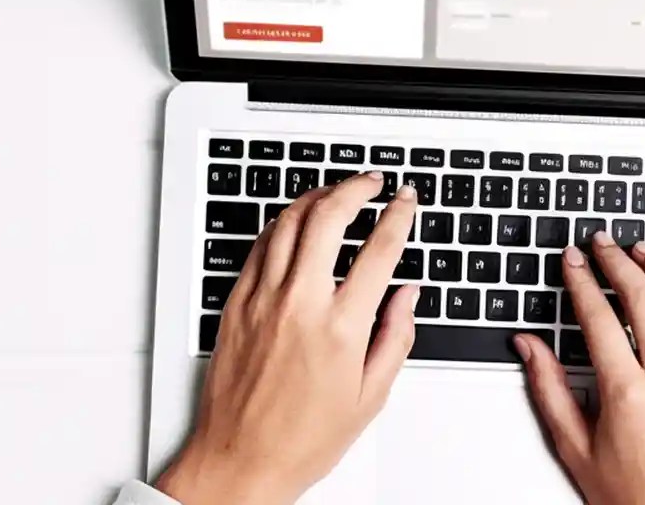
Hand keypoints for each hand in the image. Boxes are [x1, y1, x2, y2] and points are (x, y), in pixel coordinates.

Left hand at [156, 172, 418, 504]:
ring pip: (288, 222)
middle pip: (328, 218)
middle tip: (372, 182)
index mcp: (341, 328)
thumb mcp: (370, 396)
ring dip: (317, 196)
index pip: (378, 250)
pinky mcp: (236, 304)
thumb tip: (408, 295)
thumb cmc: (301, 439)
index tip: (406, 201)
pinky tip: (296, 221)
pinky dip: (282, 223)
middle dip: (356, 188)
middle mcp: (299, 305)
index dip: (398, 216)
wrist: (240, 462)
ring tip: (336, 191)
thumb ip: (396, 337)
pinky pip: (260, 246)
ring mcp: (262, 300)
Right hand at [514, 232, 644, 504]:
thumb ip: (550, 390)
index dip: (582, 280)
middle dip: (618, 261)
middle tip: (602, 243)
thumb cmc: (636, 499)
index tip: (572, 259)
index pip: (599, 316)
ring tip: (643, 251)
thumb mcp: (576, 448)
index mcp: (628, 394)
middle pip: (644, 297)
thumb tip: (529, 346)